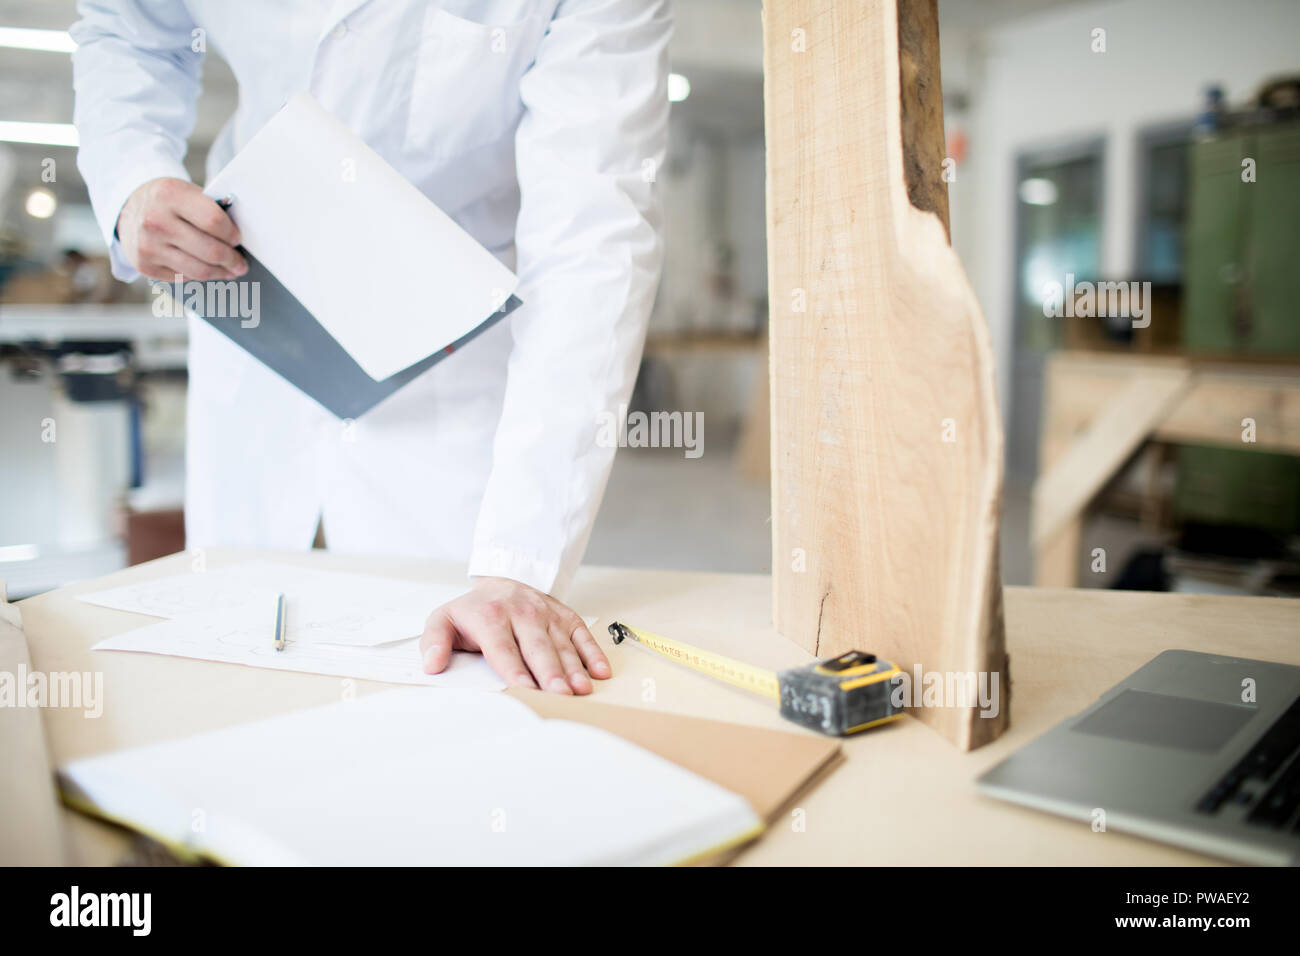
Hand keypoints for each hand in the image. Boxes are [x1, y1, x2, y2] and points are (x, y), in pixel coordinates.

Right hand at [116, 177, 247, 280]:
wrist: (129, 208)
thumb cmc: (168, 201)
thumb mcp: (185, 192)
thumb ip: (210, 209)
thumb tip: (239, 238)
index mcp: (169, 195)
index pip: (213, 221)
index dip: (232, 234)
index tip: (239, 240)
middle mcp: (155, 221)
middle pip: (210, 251)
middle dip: (232, 260)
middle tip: (241, 263)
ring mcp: (148, 246)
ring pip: (199, 271)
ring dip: (221, 273)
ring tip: (231, 271)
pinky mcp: (144, 266)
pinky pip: (184, 278)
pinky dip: (200, 276)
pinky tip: (207, 270)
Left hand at [419, 577, 610, 693]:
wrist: (502, 581)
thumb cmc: (474, 611)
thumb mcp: (444, 619)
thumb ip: (434, 641)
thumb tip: (432, 664)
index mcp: (491, 617)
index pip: (503, 648)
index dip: (514, 669)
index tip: (523, 689)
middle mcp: (522, 613)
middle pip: (537, 647)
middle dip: (550, 672)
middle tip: (559, 694)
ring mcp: (547, 614)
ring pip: (562, 644)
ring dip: (574, 668)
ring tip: (582, 689)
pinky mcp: (565, 617)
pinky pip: (582, 635)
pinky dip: (593, 653)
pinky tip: (601, 672)